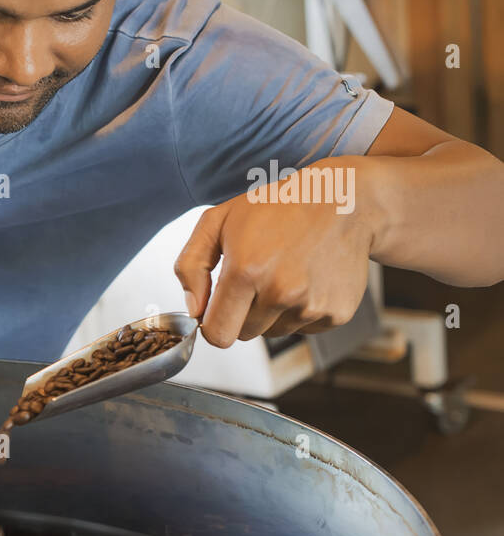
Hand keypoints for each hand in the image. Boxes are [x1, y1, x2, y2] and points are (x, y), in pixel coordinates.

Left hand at [173, 158, 379, 347]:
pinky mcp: (337, 312)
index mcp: (247, 271)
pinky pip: (304, 329)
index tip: (218, 309)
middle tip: (256, 278)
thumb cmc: (278, 207)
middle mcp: (282, 292)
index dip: (213, 324)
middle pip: (244, 335)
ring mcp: (312, 305)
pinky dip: (301, 311)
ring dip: (272, 312)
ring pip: (274, 333)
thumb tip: (194, 310)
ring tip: (285, 273)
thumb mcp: (218, 221)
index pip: (217, 334)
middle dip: (242, 314)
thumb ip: (190, 267)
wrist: (345, 200)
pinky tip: (307, 278)